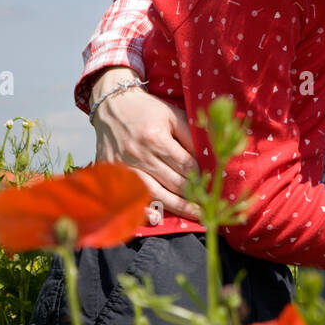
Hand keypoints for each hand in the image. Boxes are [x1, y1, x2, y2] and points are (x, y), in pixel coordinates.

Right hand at [90, 67, 199, 219]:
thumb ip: (190, 137)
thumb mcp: (173, 116)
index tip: (214, 187)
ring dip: (176, 206)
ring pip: (154, 192)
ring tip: (195, 214)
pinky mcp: (110, 171)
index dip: (201, 178)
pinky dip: (142, 208)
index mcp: (155, 138)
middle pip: (172, 182)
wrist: (111, 105)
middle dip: (194, 196)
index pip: (185, 165)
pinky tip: (156, 218)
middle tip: (212, 207)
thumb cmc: (148, 110)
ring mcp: (123, 165)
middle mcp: (138, 154)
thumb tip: (207, 159)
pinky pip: (128, 195)